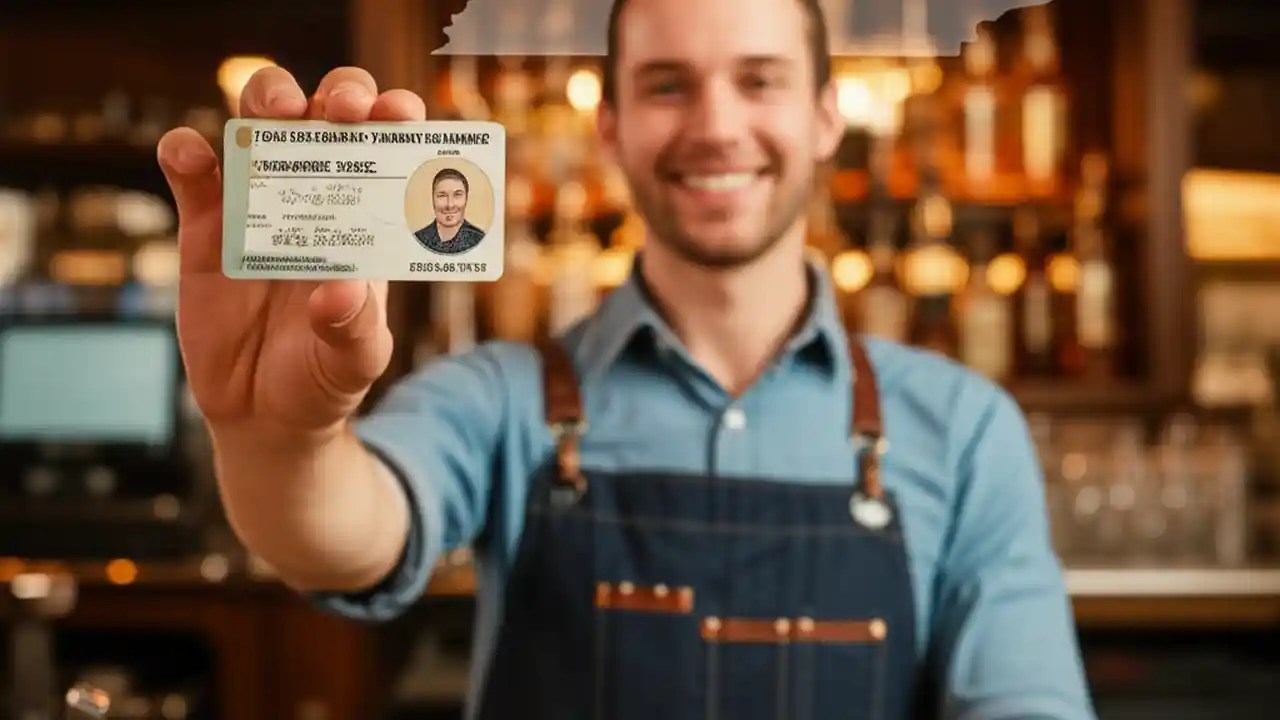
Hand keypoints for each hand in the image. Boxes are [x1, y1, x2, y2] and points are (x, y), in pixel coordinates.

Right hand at [157, 67, 425, 440]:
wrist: (265, 414)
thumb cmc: (325, 378)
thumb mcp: (356, 360)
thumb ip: (355, 327)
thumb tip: (339, 289)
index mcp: (367, 218)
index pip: (389, 147)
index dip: (395, 116)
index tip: (397, 115)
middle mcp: (317, 196)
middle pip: (328, 115)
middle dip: (339, 93)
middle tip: (342, 110)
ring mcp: (259, 204)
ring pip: (261, 122)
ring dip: (268, 99)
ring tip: (276, 114)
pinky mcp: (205, 226)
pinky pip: (191, 171)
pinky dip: (186, 152)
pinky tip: (192, 160)